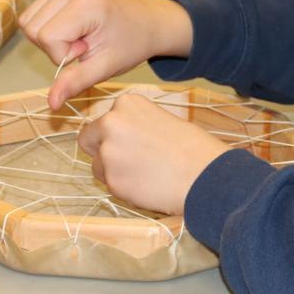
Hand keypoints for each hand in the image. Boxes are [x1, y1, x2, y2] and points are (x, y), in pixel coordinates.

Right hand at [18, 0, 192, 108]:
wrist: (145, 23)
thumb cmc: (129, 45)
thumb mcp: (105, 67)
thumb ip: (75, 82)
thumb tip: (50, 104)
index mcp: (85, 3)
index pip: (47, 37)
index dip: (63, 54)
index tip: (88, 50)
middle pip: (32, 28)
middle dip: (55, 47)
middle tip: (85, 45)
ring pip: (28, 22)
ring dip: (50, 38)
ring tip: (80, 37)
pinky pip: (34, 14)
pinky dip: (49, 27)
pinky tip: (74, 29)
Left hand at [77, 93, 227, 214]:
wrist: (205, 176)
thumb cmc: (192, 148)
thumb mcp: (160, 120)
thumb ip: (134, 126)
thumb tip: (118, 139)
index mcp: (126, 103)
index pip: (102, 121)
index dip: (113, 136)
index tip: (132, 144)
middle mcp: (111, 122)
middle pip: (88, 140)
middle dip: (103, 152)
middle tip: (129, 162)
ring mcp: (108, 151)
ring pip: (97, 166)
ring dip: (113, 173)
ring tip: (144, 175)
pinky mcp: (111, 180)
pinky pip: (109, 186)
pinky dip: (123, 189)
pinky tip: (147, 186)